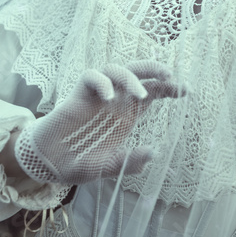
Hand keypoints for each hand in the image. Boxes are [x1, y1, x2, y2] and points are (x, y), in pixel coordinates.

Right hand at [15, 61, 183, 184]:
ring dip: (130, 77)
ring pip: (115, 70)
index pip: (151, 93)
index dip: (168, 88)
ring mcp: (96, 96)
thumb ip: (131, 161)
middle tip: (169, 74)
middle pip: (136, 73)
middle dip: (153, 69)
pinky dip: (102, 82)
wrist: (49, 165)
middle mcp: (114, 102)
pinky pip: (91, 76)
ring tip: (140, 94)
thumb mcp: (110, 167)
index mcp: (127, 115)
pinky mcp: (78, 96)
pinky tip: (109, 97)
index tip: (186, 90)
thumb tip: (155, 152)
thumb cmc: (80, 163)